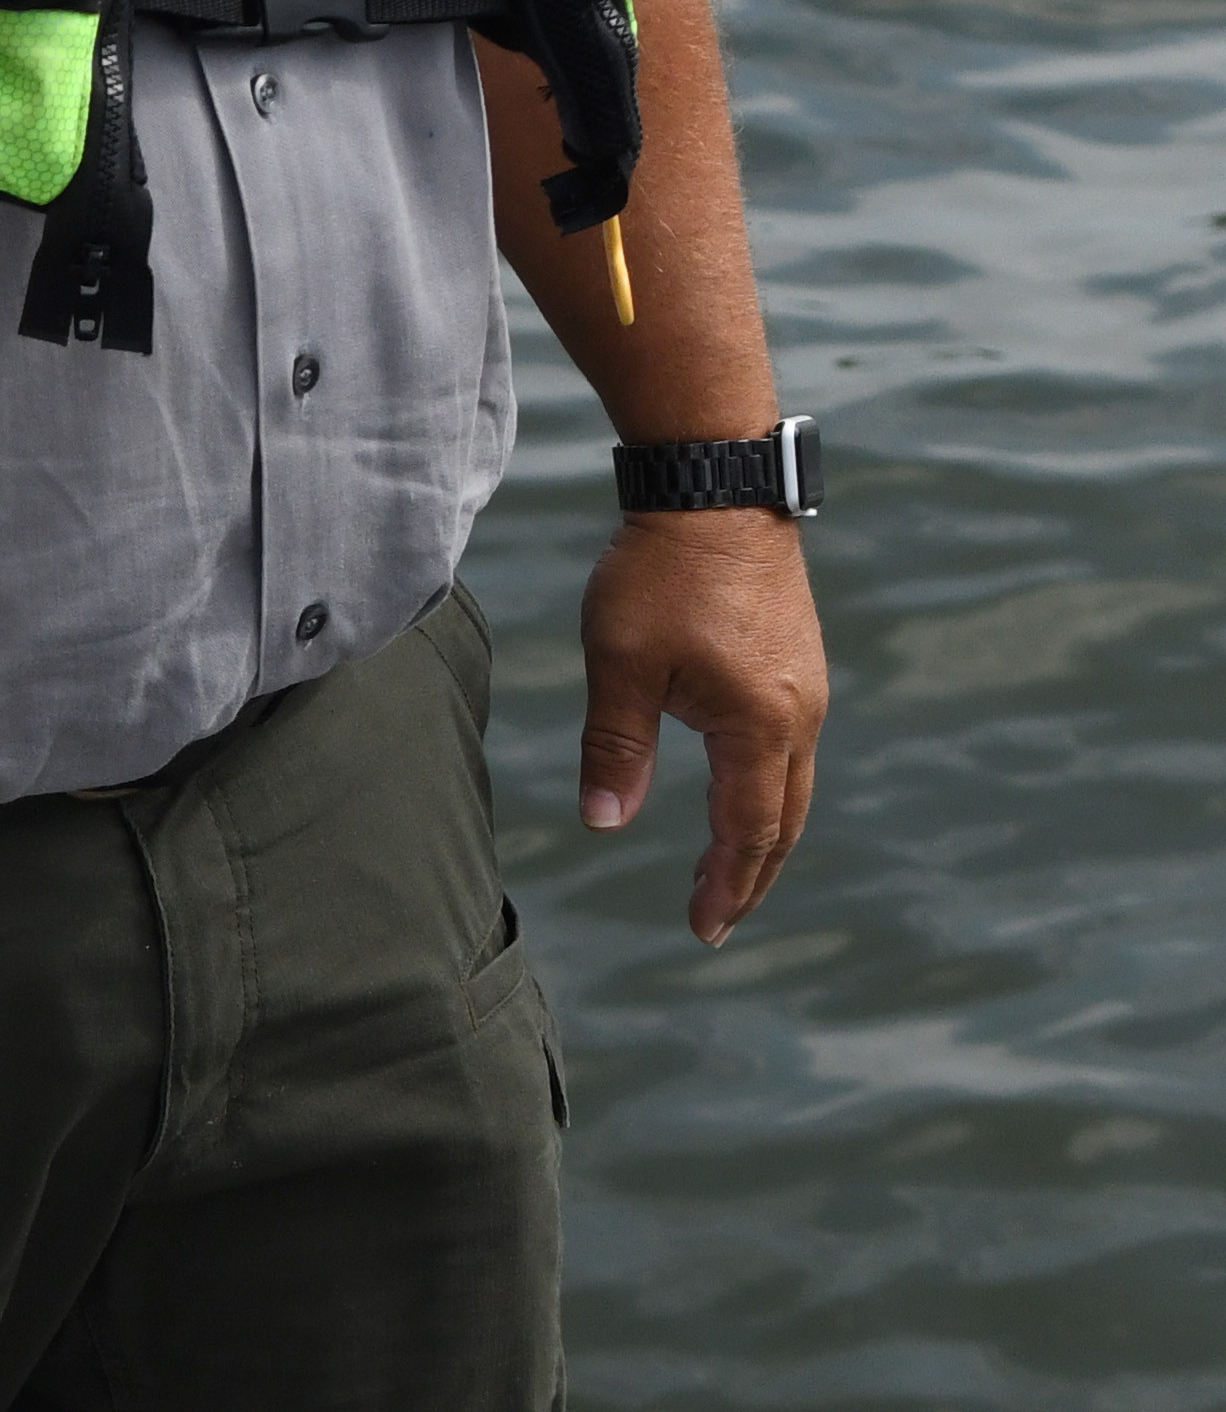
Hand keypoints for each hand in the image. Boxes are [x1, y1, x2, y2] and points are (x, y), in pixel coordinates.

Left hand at [576, 507, 825, 944]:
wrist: (714, 482)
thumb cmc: (661, 570)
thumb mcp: (620, 661)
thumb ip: (615, 747)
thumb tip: (605, 824)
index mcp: (758, 724)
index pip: (748, 831)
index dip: (727, 885)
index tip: (703, 929)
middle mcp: (798, 712)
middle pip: (783, 818)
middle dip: (752, 874)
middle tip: (719, 917)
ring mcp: (806, 682)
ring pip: (792, 781)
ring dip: (763, 831)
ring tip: (730, 868)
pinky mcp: (798, 655)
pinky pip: (792, 743)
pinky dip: (769, 785)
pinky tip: (742, 787)